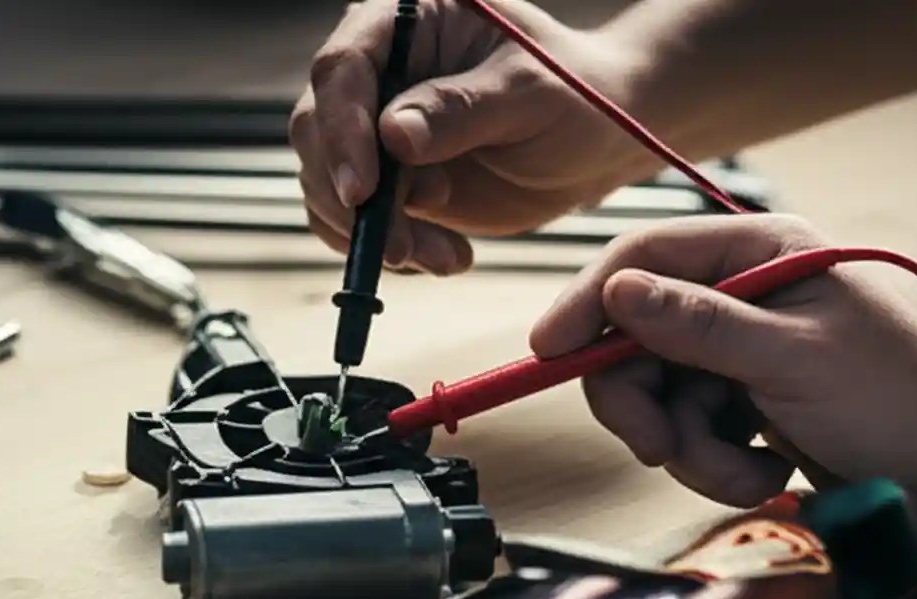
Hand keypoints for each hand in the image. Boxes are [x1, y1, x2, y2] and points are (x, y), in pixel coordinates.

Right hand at [289, 0, 659, 274]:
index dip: (343, 130)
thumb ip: (462, 110)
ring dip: (375, 235)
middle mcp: (379, 72)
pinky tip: (446, 257)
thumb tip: (393, 134)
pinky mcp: (387, 183)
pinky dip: (390, 252)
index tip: (361, 191)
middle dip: (352, 198)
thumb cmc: (577, 97)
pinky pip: (356, 223)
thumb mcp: (530, 95)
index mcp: (407, 22)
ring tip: (442, 257)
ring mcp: (376, 130)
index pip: (344, 66)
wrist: (597, 144)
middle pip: (319, 130)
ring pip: (330, 184)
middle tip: (400, 247)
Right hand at [530, 214, 916, 527]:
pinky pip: (685, 431)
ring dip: (689, 448)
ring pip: (655, 395)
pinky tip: (761, 470)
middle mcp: (738, 294)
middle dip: (643, 402)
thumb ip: (699, 324)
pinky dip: (713, 464)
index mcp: (756, 254)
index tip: (549, 352)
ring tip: (742, 471)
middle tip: (658, 447)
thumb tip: (618, 294)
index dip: (587, 304)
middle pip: (633, 339)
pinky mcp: (737, 399)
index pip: (642, 261)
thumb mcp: (791, 356)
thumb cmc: (901, 397)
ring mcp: (735, 350)